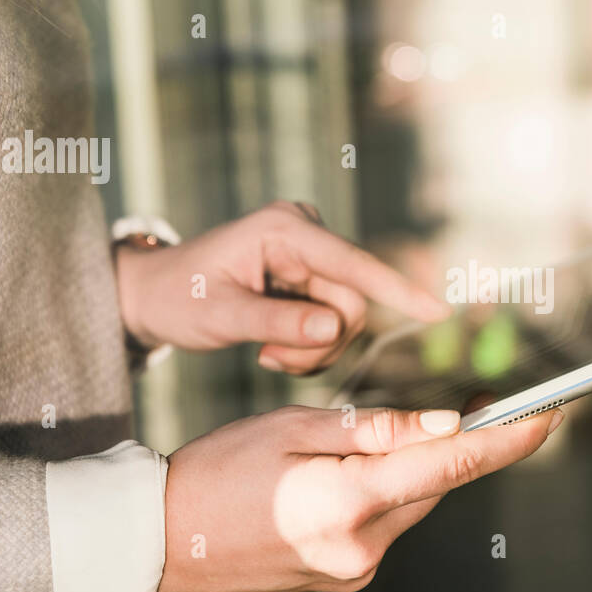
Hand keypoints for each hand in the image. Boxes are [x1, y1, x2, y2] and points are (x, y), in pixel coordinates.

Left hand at [114, 201, 449, 373]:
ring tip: (267, 354)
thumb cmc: (178, 299)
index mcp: (283, 229)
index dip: (396, 289)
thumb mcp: (220, 317)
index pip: (351, 264)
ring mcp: (311, 253)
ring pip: (345, 318)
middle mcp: (305, 232)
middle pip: (350, 302)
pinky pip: (335, 320)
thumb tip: (333, 331)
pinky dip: (310, 344)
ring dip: (313, 349)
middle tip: (272, 361)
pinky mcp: (313, 273)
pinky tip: (273, 345)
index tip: (437, 310)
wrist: (154, 294)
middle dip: (319, 343)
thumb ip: (277, 323)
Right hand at [156, 404, 564, 591]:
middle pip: (433, 484)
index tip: (550, 414)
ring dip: (407, 469)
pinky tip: (339, 478)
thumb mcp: (293, 427)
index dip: (507, 440)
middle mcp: (359, 549)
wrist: (161, 543)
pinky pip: (384, 525)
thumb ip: (376, 428)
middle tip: (471, 401)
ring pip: (410, 504)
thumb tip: (446, 424)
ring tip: (354, 443)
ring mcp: (353, 571)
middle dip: (449, 444)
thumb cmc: (217, 470)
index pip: (449, 466)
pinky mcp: (344, 578)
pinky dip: (381, 494)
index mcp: (345, 504)